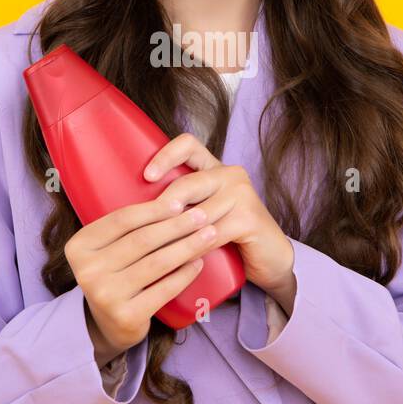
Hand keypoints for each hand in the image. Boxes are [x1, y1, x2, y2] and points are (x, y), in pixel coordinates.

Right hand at [65, 192, 218, 360]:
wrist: (107, 325)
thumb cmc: (114, 276)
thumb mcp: (107, 250)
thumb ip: (126, 230)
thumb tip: (173, 204)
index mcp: (79, 247)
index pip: (121, 220)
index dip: (153, 210)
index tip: (180, 203)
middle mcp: (87, 271)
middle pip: (142, 240)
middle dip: (176, 225)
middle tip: (202, 215)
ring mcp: (106, 295)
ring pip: (157, 263)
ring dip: (187, 246)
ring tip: (208, 235)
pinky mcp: (126, 316)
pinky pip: (164, 289)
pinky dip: (185, 274)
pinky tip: (198, 263)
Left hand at [143, 132, 295, 307]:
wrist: (270, 258)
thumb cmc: (229, 235)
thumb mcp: (202, 214)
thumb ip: (180, 205)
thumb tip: (132, 210)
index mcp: (214, 168)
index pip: (188, 144)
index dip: (165, 155)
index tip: (147, 176)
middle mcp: (230, 175)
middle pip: (189, 182)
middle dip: (165, 204)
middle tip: (147, 224)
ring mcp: (242, 194)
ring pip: (199, 212)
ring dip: (176, 233)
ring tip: (154, 249)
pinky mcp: (250, 218)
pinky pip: (214, 233)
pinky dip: (196, 247)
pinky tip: (183, 259)